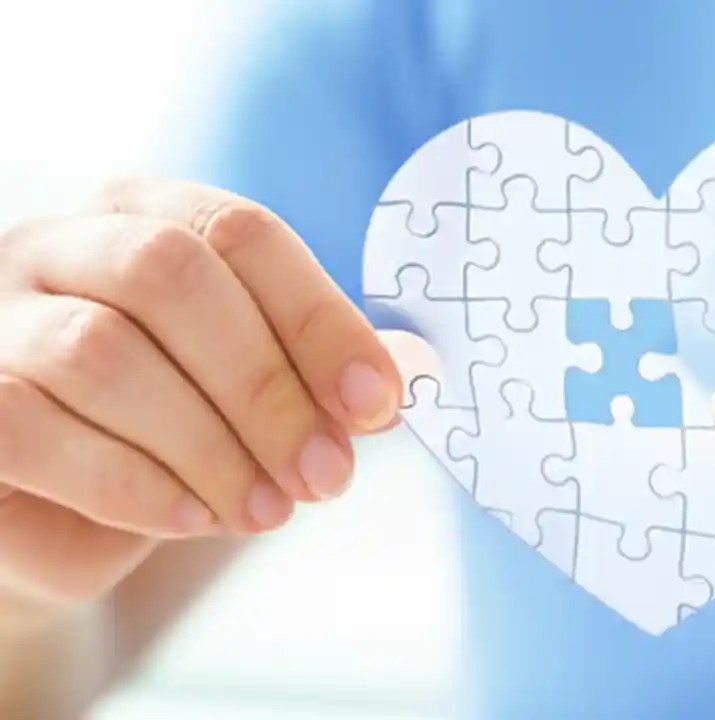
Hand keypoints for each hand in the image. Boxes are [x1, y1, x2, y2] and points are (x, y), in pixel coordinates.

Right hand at [0, 179, 400, 616]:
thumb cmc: (167, 434)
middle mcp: (57, 243)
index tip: (379, 403)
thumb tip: (415, 372)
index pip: (242, 233)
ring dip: (208, 444)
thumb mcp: (252, 395)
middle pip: (169, 273)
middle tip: (328, 475)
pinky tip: (197, 516)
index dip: (320, 319)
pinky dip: (132, 482)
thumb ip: (319, 373)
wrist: (54, 516)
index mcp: (144, 214)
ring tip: (269, 509)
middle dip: (266, 385)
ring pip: (101, 352)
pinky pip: (34, 425)